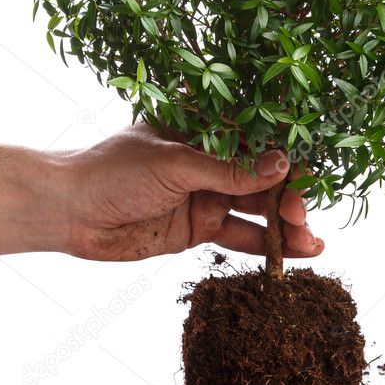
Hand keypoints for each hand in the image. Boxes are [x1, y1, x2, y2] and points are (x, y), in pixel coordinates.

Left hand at [65, 124, 324, 261]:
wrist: (69, 212)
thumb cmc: (114, 171)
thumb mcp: (176, 163)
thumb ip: (229, 169)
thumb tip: (282, 164)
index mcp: (206, 130)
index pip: (259, 139)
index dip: (288, 157)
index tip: (308, 177)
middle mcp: (213, 160)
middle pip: (265, 177)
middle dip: (290, 197)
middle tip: (300, 216)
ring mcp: (208, 195)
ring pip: (258, 211)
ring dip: (287, 227)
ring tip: (314, 244)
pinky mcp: (200, 228)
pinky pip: (241, 237)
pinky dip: (267, 246)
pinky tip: (295, 255)